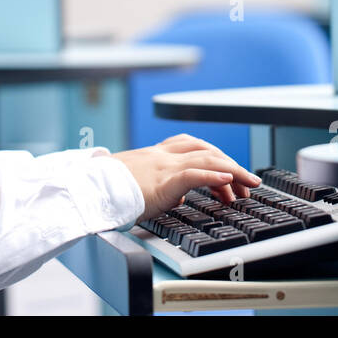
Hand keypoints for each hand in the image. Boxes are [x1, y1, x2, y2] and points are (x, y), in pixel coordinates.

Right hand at [110, 133, 260, 221]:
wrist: (89, 189)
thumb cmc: (103, 187)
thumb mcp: (128, 180)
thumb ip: (149, 180)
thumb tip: (160, 186)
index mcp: (154, 155)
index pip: (192, 147)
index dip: (214, 158)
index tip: (228, 175)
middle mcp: (162, 156)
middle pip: (206, 150)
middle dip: (231, 164)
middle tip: (246, 183)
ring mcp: (163, 166)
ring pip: (207, 159)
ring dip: (233, 170)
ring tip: (248, 183)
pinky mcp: (162, 181)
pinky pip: (195, 174)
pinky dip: (215, 176)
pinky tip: (229, 181)